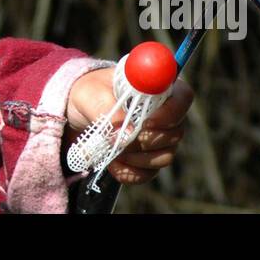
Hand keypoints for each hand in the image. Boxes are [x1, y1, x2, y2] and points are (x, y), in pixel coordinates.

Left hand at [61, 68, 193, 183]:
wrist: (76, 113)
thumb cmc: (87, 93)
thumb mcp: (90, 95)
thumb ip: (108, 109)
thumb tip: (129, 134)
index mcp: (155, 86)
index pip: (183, 97)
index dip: (171, 112)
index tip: (147, 122)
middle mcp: (164, 112)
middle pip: (176, 132)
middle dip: (145, 140)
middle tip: (120, 139)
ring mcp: (159, 137)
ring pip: (165, 156)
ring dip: (137, 157)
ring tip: (111, 149)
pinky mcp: (147, 159)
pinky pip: (148, 173)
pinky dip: (129, 172)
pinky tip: (112, 162)